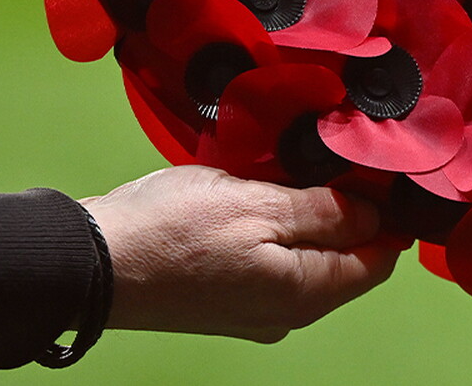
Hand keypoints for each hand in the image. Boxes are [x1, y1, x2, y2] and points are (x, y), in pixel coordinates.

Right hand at [80, 166, 398, 342]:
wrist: (86, 261)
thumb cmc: (168, 232)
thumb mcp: (259, 204)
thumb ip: (326, 211)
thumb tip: (375, 214)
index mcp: (304, 295)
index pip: (379, 258)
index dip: (386, 212)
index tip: (374, 169)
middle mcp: (285, 312)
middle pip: (343, 257)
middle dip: (343, 209)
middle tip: (322, 159)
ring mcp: (252, 308)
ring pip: (303, 254)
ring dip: (302, 213)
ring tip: (281, 171)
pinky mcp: (223, 295)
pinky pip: (268, 257)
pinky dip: (269, 224)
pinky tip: (251, 192)